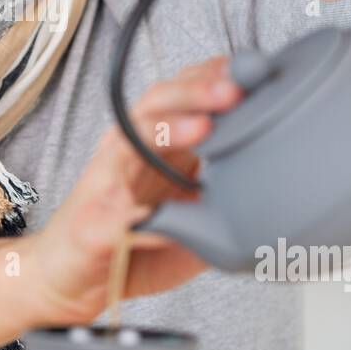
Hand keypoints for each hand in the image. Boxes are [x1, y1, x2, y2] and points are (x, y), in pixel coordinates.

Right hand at [28, 57, 242, 324]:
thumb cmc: (130, 246)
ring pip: (134, 131)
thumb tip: (278, 203)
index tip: (253, 69)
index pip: (185, 93)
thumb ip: (225, 207)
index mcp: (157, 144)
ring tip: (203, 126)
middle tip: (236, 89)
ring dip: (170, 124)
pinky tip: (161, 207)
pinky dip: (140, 203)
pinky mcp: (92, 214)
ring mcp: (108, 176)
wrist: (71, 280)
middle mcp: (130, 149)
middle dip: (200, 88)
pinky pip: (115, 203)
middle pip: (161, 99)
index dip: (216, 76)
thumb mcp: (194, 225)